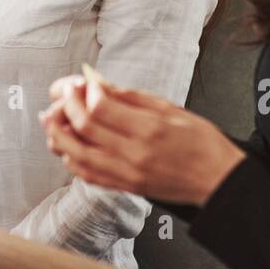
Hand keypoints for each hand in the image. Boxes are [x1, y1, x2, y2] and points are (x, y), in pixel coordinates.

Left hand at [40, 74, 244, 205]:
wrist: (218, 179)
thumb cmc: (201, 141)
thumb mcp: (170, 108)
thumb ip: (131, 96)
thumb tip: (100, 82)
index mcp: (149, 129)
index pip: (101, 106)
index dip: (85, 90)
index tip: (85, 81)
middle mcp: (134, 153)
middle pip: (84, 127)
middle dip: (66, 105)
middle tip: (64, 93)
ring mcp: (127, 174)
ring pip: (77, 153)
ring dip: (58, 133)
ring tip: (51, 117)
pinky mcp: (124, 187)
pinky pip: (87, 175)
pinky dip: (71, 159)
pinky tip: (66, 146)